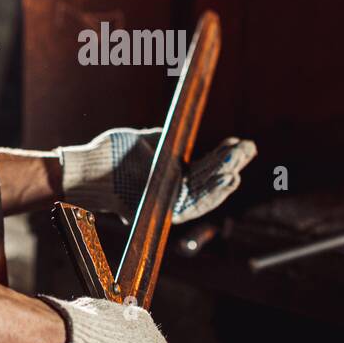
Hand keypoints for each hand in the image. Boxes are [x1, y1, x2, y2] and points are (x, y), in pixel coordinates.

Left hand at [57, 127, 255, 223]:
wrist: (92, 166)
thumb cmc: (115, 153)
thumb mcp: (148, 142)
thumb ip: (168, 142)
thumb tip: (184, 133)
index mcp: (170, 178)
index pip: (203, 171)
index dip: (222, 158)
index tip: (239, 142)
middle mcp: (171, 194)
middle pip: (209, 182)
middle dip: (232, 165)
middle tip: (251, 147)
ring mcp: (168, 203)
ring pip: (205, 195)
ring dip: (227, 180)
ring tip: (244, 164)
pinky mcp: (164, 209)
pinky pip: (194, 203)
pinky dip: (215, 192)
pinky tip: (230, 177)